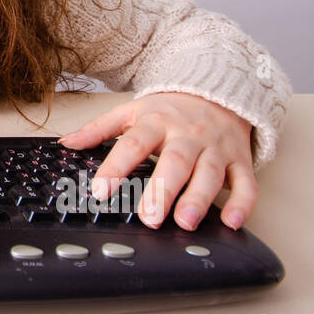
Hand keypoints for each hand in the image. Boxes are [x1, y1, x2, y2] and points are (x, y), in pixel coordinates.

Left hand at [58, 91, 255, 230]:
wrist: (217, 91)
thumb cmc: (170, 109)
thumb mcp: (131, 111)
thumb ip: (99, 129)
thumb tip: (67, 142)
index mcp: (156, 122)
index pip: (133, 144)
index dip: (116, 166)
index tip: (100, 189)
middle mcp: (187, 135)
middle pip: (175, 162)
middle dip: (162, 190)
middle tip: (149, 217)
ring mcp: (216, 148)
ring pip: (210, 173)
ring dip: (199, 199)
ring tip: (185, 221)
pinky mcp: (240, 161)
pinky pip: (246, 183)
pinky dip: (244, 203)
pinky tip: (234, 222)